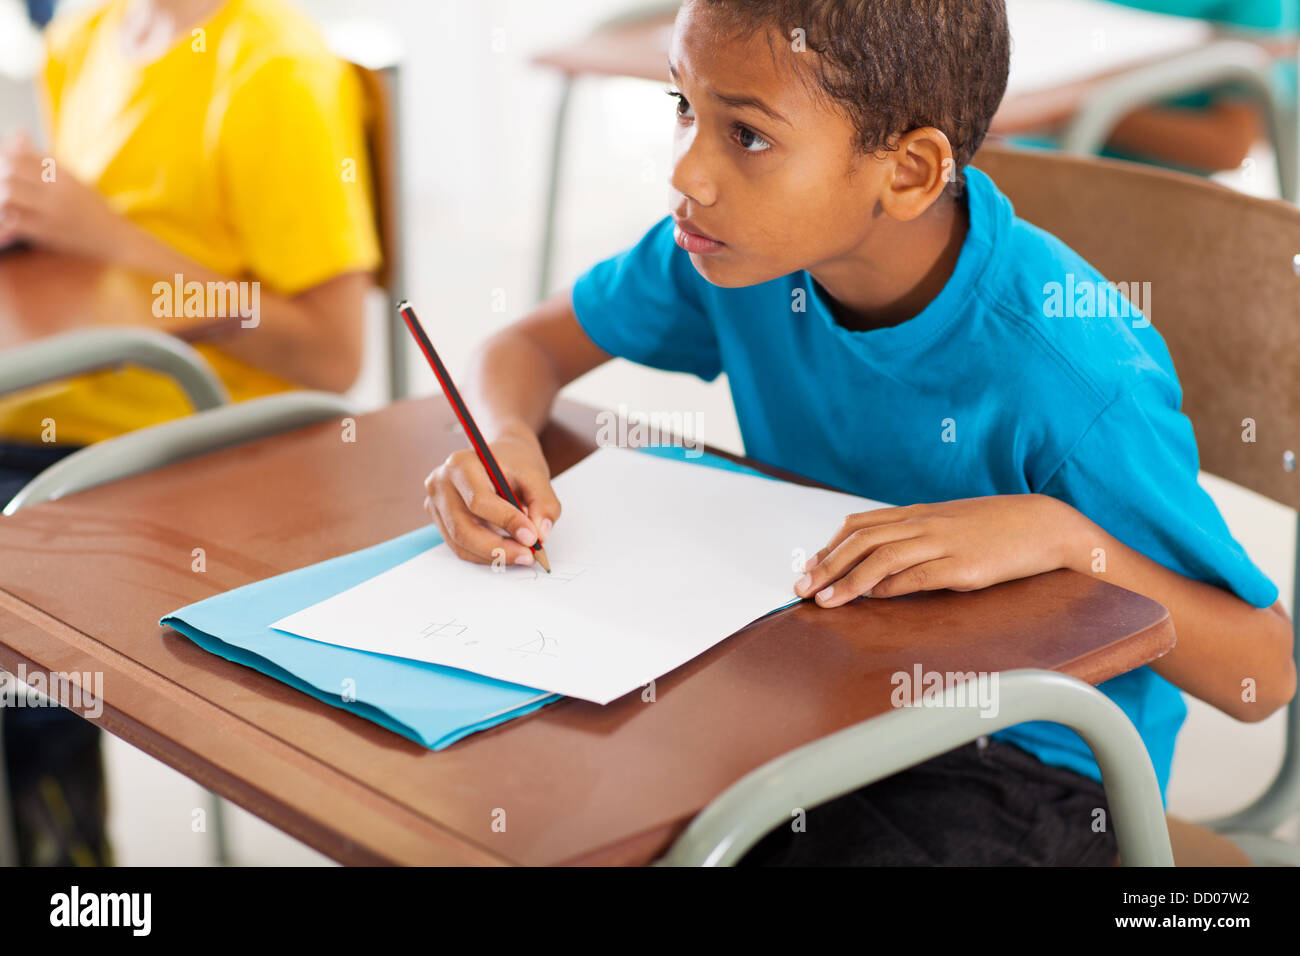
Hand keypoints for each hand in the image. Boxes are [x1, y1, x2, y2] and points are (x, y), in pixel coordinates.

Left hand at [0, 131, 126, 259]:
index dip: (4, 157)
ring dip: (2, 197)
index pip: (20, 156)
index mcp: (63, 174)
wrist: (116, 238)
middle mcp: (58, 190)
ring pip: (9, 195)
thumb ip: (42, 157)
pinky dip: (6, 219)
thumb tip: (17, 130)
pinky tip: (10, 219)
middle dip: (0, 176)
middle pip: (10, 172)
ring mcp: (53, 212)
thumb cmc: (91, 207)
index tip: (4, 164)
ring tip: (7, 201)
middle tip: (3, 183)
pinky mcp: (48, 233)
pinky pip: (15, 222)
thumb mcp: (71, 178)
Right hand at [423, 425, 561, 566]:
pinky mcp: (440, 521)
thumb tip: (540, 535)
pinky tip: (507, 551)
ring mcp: (436, 503)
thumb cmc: (515, 464)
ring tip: (522, 554)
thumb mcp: (537, 476)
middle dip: (498, 548)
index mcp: (461, 463)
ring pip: (460, 543)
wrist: (499, 459)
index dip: (506, 522)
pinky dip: (485, 555)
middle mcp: (441, 483)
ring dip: (493, 555)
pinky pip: (460, 547)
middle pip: (463, 528)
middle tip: (528, 556)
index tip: (531, 537)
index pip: (479, 500)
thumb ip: (544, 504)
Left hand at [794, 494, 1076, 606]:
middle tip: (802, 588)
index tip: (809, 568)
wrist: (1045, 525)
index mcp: (918, 514)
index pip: (860, 526)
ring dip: (848, 580)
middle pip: (862, 541)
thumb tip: (882, 572)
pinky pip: (918, 576)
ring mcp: (943, 544)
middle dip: (827, 565)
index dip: (830, 547)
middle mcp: (924, 524)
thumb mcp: (949, 529)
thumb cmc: (997, 530)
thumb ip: (915, 542)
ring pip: (882, 557)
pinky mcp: (963, 567)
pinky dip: (889, 587)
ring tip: (825, 600)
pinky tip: (870, 598)